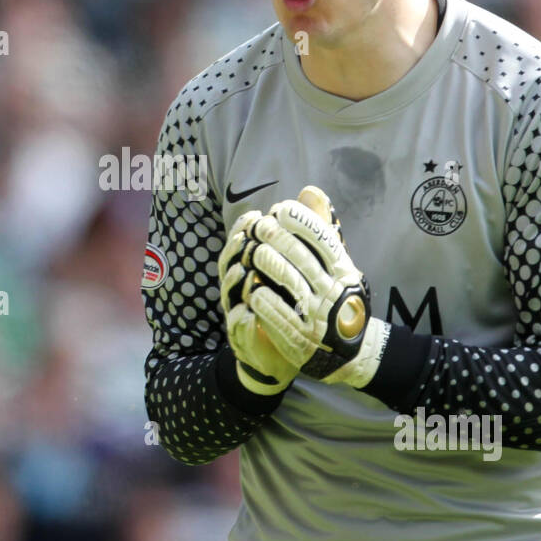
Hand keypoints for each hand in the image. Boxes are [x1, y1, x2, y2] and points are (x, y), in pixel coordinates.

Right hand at [219, 210, 298, 394]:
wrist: (294, 349)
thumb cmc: (295, 300)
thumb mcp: (307, 262)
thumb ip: (309, 230)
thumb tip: (312, 191)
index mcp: (253, 268)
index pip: (241, 242)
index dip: (244, 230)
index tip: (255, 218)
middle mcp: (241, 287)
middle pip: (229, 263)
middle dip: (236, 251)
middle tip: (247, 240)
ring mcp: (239, 311)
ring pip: (229, 292)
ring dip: (235, 281)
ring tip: (244, 271)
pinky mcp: (244, 337)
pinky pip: (238, 326)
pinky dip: (242, 319)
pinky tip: (249, 312)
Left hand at [240, 186, 389, 388]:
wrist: (349, 352)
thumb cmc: (337, 297)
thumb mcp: (337, 263)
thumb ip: (322, 228)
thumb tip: (309, 191)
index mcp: (343, 270)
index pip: (321, 237)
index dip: (298, 220)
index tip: (280, 210)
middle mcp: (332, 291)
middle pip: (300, 256)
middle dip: (275, 237)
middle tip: (258, 227)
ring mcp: (318, 316)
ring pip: (288, 282)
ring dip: (267, 264)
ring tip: (253, 252)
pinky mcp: (302, 339)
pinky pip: (280, 315)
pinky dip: (265, 300)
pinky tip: (253, 289)